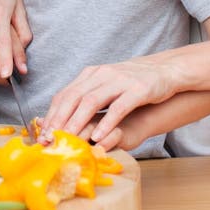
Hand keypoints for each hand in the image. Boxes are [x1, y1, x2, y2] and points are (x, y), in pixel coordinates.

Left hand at [40, 56, 180, 143]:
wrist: (166, 70)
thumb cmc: (133, 82)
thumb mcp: (106, 85)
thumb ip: (88, 96)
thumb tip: (64, 117)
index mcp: (92, 74)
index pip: (65, 94)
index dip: (52, 114)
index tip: (42, 133)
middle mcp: (102, 75)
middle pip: (73, 97)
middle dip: (59, 119)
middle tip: (50, 139)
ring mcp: (119, 81)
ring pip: (91, 101)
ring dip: (77, 122)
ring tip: (68, 139)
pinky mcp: (137, 90)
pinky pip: (118, 107)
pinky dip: (106, 123)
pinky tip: (98, 137)